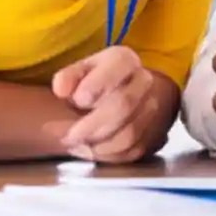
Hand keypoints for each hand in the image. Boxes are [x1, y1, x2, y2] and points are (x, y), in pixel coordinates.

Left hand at [52, 46, 172, 162]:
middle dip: (92, 125)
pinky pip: (133, 149)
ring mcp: (151, 107)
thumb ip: (66, 78)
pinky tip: (92, 151)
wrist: (121, 94)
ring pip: (130, 132)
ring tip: (79, 145)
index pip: (117, 69)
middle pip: (123, 105)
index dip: (95, 86)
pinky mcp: (153, 132)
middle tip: (69, 136)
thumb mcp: (78, 73)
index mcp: (125, 60)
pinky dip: (109, 155)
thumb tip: (62, 91)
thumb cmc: (94, 82)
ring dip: (99, 144)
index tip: (77, 100)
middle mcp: (144, 81)